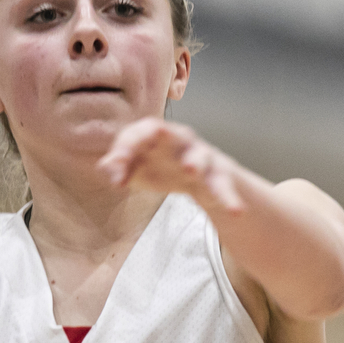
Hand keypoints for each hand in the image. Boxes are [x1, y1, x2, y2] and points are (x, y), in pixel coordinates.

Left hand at [98, 119, 244, 214]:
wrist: (199, 176)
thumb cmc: (159, 166)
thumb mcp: (135, 168)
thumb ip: (118, 167)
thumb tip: (107, 170)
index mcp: (157, 135)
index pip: (140, 131)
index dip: (126, 149)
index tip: (116, 176)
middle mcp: (181, 141)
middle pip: (173, 134)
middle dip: (165, 135)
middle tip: (158, 131)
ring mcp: (202, 156)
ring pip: (200, 157)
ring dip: (194, 162)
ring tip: (190, 170)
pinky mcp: (220, 175)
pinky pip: (224, 186)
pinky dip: (229, 198)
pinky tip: (236, 211)